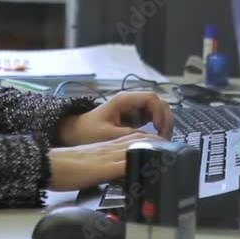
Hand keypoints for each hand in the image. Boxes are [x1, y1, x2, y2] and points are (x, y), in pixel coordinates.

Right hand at [47, 132, 162, 190]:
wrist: (50, 164)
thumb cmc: (66, 165)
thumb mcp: (90, 160)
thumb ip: (105, 160)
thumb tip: (119, 166)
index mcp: (106, 145)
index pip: (132, 137)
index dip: (150, 138)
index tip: (163, 140)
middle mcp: (108, 148)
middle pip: (137, 139)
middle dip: (156, 140)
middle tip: (171, 143)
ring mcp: (106, 157)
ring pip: (133, 147)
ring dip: (150, 147)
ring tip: (166, 148)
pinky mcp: (102, 168)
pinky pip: (122, 164)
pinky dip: (136, 163)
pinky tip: (146, 163)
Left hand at [57, 92, 172, 145]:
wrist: (74, 133)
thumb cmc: (86, 131)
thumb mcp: (107, 134)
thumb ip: (129, 135)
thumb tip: (150, 140)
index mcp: (124, 100)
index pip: (151, 98)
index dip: (159, 112)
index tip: (160, 128)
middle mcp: (131, 102)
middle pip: (158, 103)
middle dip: (165, 119)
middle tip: (165, 137)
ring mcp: (134, 109)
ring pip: (158, 111)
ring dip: (164, 123)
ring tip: (163, 140)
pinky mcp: (134, 119)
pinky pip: (153, 119)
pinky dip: (159, 127)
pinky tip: (158, 139)